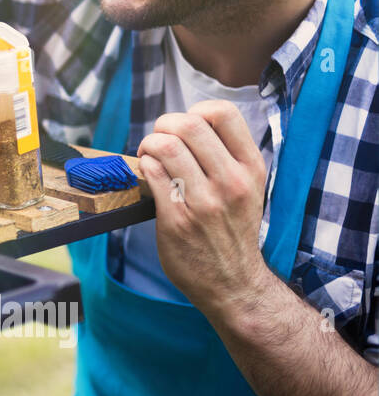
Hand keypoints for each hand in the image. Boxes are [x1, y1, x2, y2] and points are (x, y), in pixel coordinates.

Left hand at [136, 100, 271, 313]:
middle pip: (188, 123)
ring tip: (149, 157)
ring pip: (165, 145)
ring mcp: (205, 201)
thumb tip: (185, 126)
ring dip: (148, 145)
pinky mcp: (177, 219)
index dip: (195, 111)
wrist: (234, 284)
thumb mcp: (248, 189)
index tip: (185, 129)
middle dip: (163, 124)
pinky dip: (143, 166)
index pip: (224, 113)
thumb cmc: (233, 231)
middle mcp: (232, 181)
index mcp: (251, 168)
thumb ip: (226, 157)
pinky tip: (148, 176)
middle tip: (159, 140)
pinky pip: (152, 173)